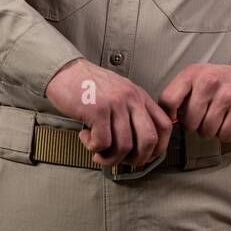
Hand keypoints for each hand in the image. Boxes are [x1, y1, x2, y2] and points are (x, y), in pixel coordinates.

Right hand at [46, 58, 174, 167]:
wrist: (65, 71)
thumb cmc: (90, 86)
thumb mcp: (119, 93)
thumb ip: (132, 114)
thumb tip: (139, 147)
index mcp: (140, 96)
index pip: (165, 126)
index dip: (158, 148)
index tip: (143, 156)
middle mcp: (131, 98)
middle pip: (149, 140)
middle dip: (137, 159)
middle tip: (121, 160)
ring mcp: (115, 104)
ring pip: (124, 146)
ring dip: (109, 157)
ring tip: (97, 151)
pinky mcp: (97, 110)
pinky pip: (102, 143)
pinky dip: (93, 147)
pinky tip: (85, 138)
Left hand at [158, 63, 230, 141]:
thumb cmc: (218, 82)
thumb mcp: (194, 79)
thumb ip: (177, 95)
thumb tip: (164, 119)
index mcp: (192, 74)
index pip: (168, 100)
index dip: (169, 115)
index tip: (176, 118)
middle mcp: (209, 82)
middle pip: (189, 122)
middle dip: (195, 125)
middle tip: (203, 117)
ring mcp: (227, 95)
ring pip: (207, 131)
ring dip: (211, 130)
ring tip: (216, 118)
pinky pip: (225, 135)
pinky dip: (226, 134)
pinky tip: (228, 121)